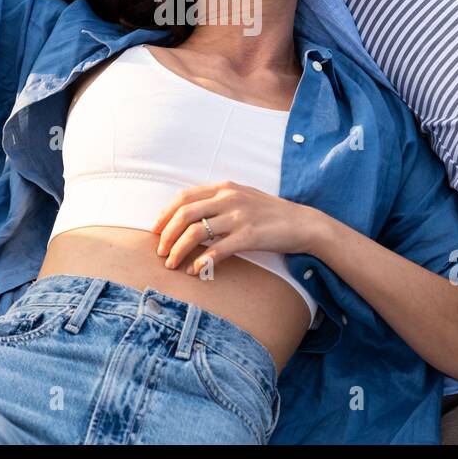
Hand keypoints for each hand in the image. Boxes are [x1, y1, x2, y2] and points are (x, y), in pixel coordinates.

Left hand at [151, 181, 326, 274]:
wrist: (303, 223)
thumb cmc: (270, 213)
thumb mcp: (242, 197)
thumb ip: (218, 201)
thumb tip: (189, 216)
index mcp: (224, 187)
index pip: (183, 197)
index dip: (164, 214)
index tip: (155, 231)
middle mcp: (229, 198)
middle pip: (184, 214)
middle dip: (166, 235)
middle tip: (160, 252)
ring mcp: (239, 216)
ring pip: (195, 233)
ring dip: (178, 251)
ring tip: (172, 264)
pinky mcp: (249, 236)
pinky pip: (217, 250)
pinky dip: (201, 262)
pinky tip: (195, 271)